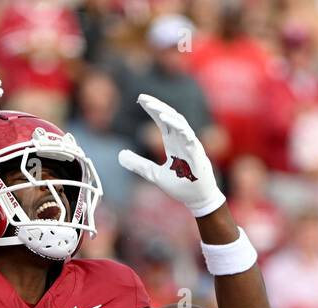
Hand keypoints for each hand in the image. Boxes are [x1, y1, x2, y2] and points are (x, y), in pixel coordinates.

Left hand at [118, 94, 223, 216]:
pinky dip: (179, 127)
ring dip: (166, 113)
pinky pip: (189, 136)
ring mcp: (190, 145)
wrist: (197, 199)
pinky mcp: (197, 153)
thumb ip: (138, 164)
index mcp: (173, 143)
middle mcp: (182, 140)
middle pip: (170, 116)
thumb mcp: (153, 174)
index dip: (153, 110)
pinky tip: (168, 120)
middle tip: (142, 98)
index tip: (139, 100)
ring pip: (180, 122)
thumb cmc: (180, 185)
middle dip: (157, 106)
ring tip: (153, 107)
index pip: (162, 121)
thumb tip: (120, 155)